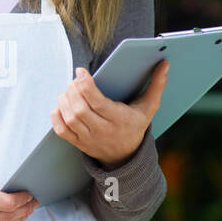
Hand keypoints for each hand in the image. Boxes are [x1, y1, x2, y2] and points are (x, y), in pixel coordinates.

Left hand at [50, 60, 168, 167]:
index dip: (85, 85)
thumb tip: (165, 63)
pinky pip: (62, 131)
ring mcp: (89, 139)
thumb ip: (157, 85)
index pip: (97, 102)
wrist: (127, 157)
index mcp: (120, 120)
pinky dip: (56, 117)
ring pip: (70, 119)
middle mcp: (103, 131)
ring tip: (68, 90)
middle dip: (73, 91)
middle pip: (80, 110)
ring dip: (64, 101)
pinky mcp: (79, 143)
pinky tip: (61, 105)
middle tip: (74, 80)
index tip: (80, 71)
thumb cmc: (135, 126)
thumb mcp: (149, 107)